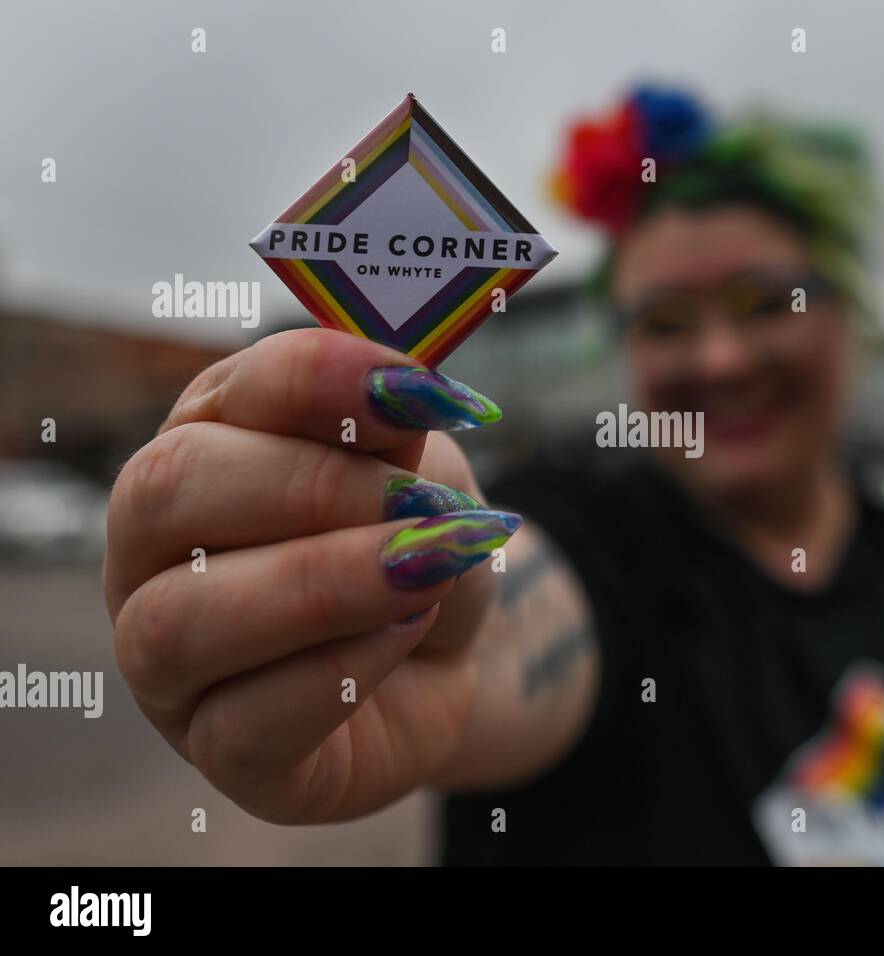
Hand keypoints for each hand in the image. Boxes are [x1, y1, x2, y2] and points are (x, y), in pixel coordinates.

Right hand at [104, 328, 516, 822]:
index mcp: (204, 444)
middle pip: (164, 492)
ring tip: (425, 571)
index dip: (319, 382)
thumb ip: (399, 431)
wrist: (446, 656)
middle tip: (421, 505)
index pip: (228, 392)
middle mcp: (154, 548)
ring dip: (322, 585)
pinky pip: (244, 723)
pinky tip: (404, 635)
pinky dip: (337, 673)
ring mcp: (168, 658)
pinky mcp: (219, 748)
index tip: (417, 394)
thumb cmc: (412, 546)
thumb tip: (402, 392)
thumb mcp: (420, 470)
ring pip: (179, 620)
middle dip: (312, 488)